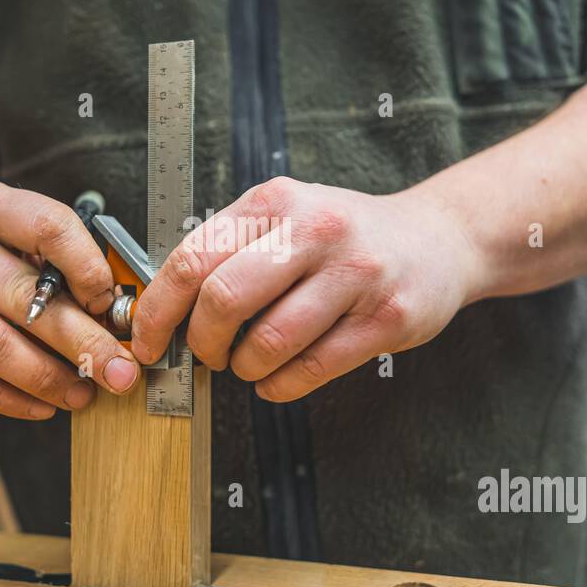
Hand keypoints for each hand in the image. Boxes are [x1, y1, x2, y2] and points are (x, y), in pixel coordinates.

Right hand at [0, 178, 140, 418]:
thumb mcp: (12, 232)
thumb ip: (59, 263)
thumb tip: (114, 319)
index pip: (47, 228)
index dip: (89, 269)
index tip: (112, 305)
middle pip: (24, 298)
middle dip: (82, 342)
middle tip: (117, 370)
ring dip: (47, 377)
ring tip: (83, 393)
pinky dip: (11, 398)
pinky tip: (44, 404)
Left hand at [131, 176, 483, 401]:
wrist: (437, 240)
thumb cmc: (344, 238)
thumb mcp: (285, 219)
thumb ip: (228, 251)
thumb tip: (161, 310)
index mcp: (277, 201)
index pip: (193, 258)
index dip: (159, 310)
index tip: (148, 341)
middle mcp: (316, 229)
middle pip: (224, 299)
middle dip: (202, 343)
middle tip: (206, 355)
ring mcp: (356, 274)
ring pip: (268, 342)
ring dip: (245, 368)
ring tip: (249, 364)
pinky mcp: (387, 318)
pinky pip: (311, 369)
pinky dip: (280, 386)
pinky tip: (277, 379)